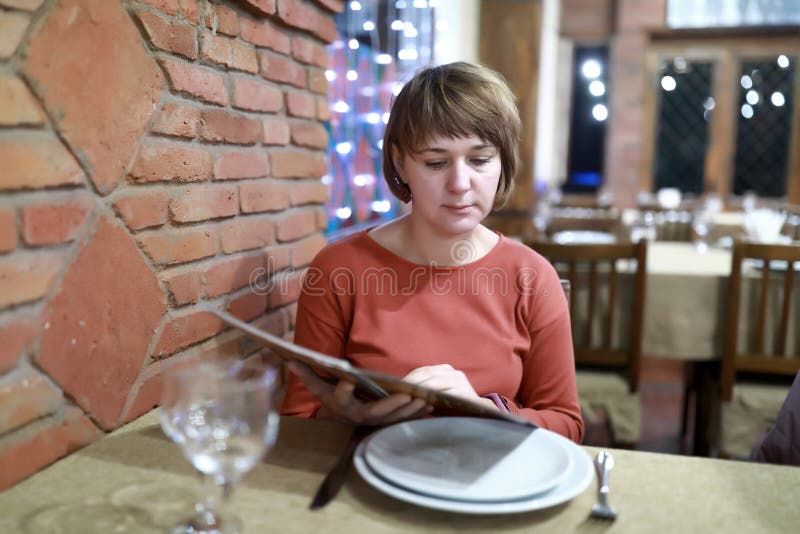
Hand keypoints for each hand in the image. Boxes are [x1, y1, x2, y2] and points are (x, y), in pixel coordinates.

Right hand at [287, 362, 431, 424]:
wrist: (341, 417)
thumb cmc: (331, 397)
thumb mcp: (317, 386)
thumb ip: (306, 373)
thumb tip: (289, 358)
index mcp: (340, 404)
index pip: (340, 396)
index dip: (343, 388)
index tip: (349, 378)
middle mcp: (357, 416)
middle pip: (375, 412)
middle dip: (392, 404)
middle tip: (407, 394)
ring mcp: (373, 422)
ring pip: (392, 419)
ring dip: (409, 410)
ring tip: (423, 399)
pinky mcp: (386, 423)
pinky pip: (402, 421)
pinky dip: (416, 414)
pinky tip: (430, 405)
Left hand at [403, 364, 498, 410]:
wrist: (476, 414)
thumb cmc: (450, 407)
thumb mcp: (435, 397)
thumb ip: (422, 391)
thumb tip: (399, 392)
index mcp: (442, 370)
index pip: (420, 371)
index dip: (407, 379)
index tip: (393, 387)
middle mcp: (450, 371)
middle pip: (425, 374)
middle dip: (410, 383)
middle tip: (397, 392)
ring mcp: (458, 379)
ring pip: (433, 380)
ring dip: (419, 388)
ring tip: (406, 396)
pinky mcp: (463, 389)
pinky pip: (444, 391)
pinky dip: (432, 394)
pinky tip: (421, 400)